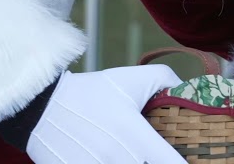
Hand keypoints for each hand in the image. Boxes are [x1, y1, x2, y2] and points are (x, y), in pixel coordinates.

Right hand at [26, 64, 185, 163]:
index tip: (192, 161)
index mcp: (135, 136)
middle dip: (154, 162)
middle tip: (155, 156)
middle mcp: (117, 157)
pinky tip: (113, 158)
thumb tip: (190, 93)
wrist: (42, 107)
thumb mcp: (133, 78)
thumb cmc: (92, 92)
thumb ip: (167, 81)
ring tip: (132, 154)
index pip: (171, 163)